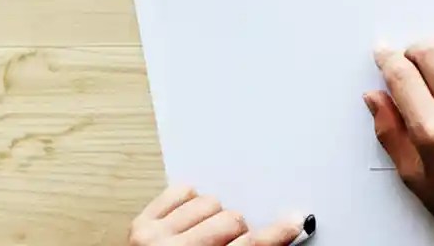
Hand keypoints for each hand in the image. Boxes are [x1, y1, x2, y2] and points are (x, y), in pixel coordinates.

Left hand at [129, 185, 311, 245]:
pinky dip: (190, 203)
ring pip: (209, 203)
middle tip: (231, 244)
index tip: (293, 221)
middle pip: (232, 220)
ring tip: (205, 237)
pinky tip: (189, 221)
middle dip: (238, 232)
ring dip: (213, 218)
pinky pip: (181, 192)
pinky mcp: (140, 225)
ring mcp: (153, 237)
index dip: (276, 233)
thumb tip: (272, 237)